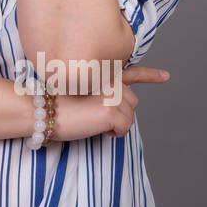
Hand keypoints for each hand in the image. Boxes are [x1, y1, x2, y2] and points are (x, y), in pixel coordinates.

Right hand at [50, 65, 170, 140]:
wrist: (40, 109)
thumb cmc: (55, 103)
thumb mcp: (79, 88)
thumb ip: (101, 90)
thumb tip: (115, 106)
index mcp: (103, 73)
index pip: (131, 73)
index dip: (150, 76)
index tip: (166, 76)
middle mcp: (110, 81)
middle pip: (131, 102)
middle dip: (119, 113)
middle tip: (94, 114)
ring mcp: (112, 95)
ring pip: (129, 117)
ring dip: (115, 124)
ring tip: (91, 119)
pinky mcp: (111, 112)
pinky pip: (123, 129)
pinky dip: (112, 133)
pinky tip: (94, 126)